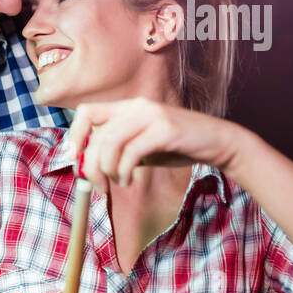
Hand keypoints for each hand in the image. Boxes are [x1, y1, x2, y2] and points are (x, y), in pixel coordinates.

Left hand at [68, 97, 246, 194]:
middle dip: (90, 165)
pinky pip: (131, 152)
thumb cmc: (176, 147)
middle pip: (96, 134)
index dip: (74, 135)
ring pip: (109, 142)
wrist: (218, 143)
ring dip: (107, 170)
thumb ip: (116, 151)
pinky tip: (128, 180)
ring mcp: (151, 115)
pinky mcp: (165, 129)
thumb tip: (86, 166)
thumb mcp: (140, 148)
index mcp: (128, 107)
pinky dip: (123, 171)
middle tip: (97, 186)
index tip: (75, 159)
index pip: (87, 112)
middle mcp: (136, 106)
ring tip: (117, 182)